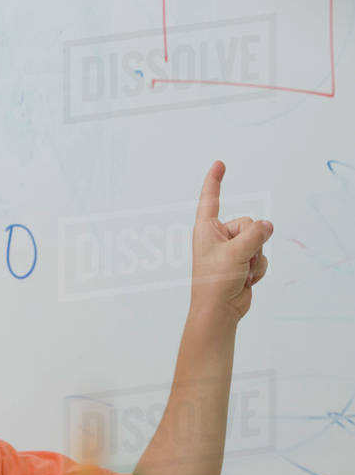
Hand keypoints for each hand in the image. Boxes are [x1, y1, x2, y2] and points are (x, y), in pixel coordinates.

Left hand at [190, 161, 272, 321]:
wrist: (219, 311)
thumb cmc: (215, 282)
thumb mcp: (236, 252)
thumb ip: (256, 234)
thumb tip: (268, 226)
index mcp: (206, 229)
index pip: (211, 199)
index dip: (215, 180)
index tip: (219, 164)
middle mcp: (218, 236)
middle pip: (249, 223)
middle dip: (251, 241)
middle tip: (238, 260)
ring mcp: (231, 250)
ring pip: (258, 240)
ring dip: (255, 258)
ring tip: (239, 272)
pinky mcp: (242, 263)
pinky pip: (261, 256)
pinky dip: (257, 269)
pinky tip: (245, 280)